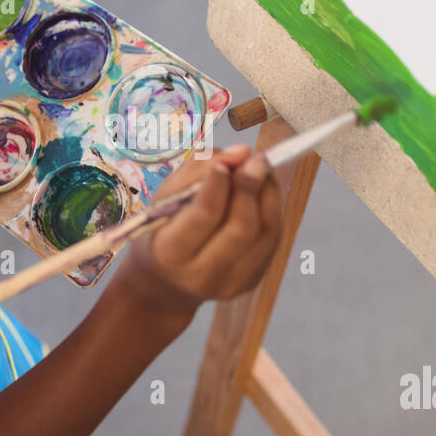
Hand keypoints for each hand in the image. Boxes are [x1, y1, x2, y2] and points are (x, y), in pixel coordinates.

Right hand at [113, 145, 282, 319]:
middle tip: (256, 160)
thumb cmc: (162, 229)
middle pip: (241, 227)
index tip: (225, 162)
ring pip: (266, 233)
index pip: (204, 215)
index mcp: (170, 253)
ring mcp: (231, 283)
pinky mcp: (251, 282)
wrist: (166, 282)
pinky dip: (273, 211)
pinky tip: (263, 194)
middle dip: (252, 187)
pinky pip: (272, 241)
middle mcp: (202, 275)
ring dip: (269, 196)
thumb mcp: (166, 196)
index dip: (219, 184)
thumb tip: (243, 152)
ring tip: (261, 172)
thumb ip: (199, 168)